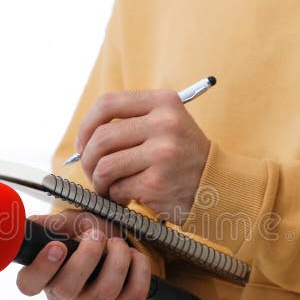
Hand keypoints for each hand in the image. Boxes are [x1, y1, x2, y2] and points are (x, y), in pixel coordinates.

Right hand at [15, 210, 150, 299]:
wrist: (119, 245)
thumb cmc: (89, 234)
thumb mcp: (70, 223)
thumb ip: (51, 224)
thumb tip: (32, 223)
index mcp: (45, 276)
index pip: (28, 284)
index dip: (41, 268)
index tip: (58, 246)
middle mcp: (63, 297)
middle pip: (66, 289)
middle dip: (87, 256)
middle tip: (97, 236)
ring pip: (104, 292)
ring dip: (118, 259)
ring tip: (119, 244)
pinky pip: (132, 298)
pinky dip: (139, 271)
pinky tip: (135, 258)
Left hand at [76, 89, 209, 224]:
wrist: (216, 185)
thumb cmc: (183, 155)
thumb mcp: (167, 123)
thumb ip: (132, 121)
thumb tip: (85, 138)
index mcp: (163, 102)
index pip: (108, 104)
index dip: (86, 125)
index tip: (83, 143)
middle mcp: (164, 124)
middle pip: (102, 137)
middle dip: (88, 159)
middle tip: (92, 171)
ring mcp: (162, 153)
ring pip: (105, 166)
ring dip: (99, 181)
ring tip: (106, 187)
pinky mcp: (158, 182)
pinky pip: (118, 189)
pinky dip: (116, 196)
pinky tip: (126, 197)